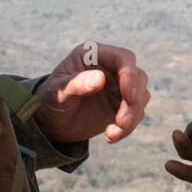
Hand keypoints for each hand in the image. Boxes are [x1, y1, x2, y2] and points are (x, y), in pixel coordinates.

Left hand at [34, 43, 149, 144]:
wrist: (50, 121)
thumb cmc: (50, 99)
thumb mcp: (58, 91)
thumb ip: (77, 84)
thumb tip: (100, 79)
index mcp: (94, 55)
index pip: (123, 58)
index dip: (130, 75)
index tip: (129, 97)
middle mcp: (110, 67)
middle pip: (138, 77)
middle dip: (134, 101)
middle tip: (121, 121)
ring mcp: (118, 86)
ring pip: (141, 96)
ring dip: (132, 116)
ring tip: (112, 132)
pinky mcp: (122, 105)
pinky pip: (136, 114)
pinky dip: (127, 128)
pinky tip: (110, 136)